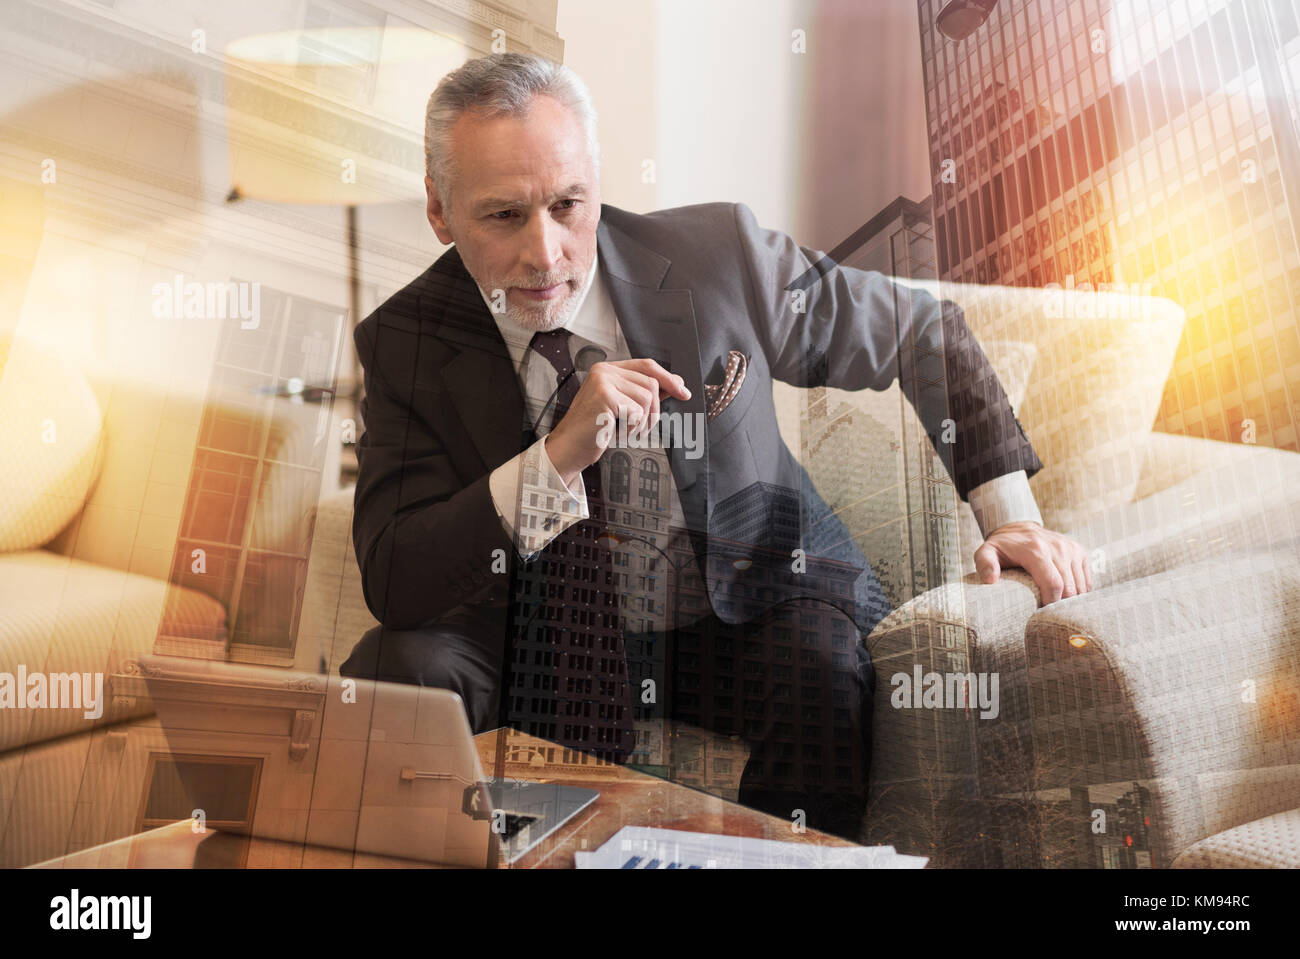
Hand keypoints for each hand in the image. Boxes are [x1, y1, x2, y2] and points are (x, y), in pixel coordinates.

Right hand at [545, 358, 690, 486]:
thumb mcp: (623, 408)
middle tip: (638, 428)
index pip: (647, 366)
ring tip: (624, 429)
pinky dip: (631, 428)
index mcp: (607, 369)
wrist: (570, 448)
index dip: (668, 378)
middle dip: (652, 411)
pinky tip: (616, 432)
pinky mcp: (604, 396)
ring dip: (641, 422)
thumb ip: (646, 393)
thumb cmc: (593, 430)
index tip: (684, 392)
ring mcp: (603, 382)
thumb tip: (676, 384)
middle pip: (651, 383)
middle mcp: (604, 371)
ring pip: (647, 398)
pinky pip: (637, 412)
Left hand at [974, 520, 1092, 604]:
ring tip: (1055, 609)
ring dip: (1070, 601)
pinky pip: (1086, 580)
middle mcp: (1058, 547)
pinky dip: (1079, 592)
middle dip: (1061, 606)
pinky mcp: (1079, 551)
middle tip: (1048, 616)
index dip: (1051, 604)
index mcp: (1036, 550)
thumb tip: (991, 579)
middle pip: (1069, 588)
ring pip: (1081, 586)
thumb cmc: (1002, 547)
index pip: (1053, 584)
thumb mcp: (986, 552)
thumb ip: (984, 564)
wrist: (1019, 528)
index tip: (1041, 614)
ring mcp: (1071, 548)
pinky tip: (1064, 597)